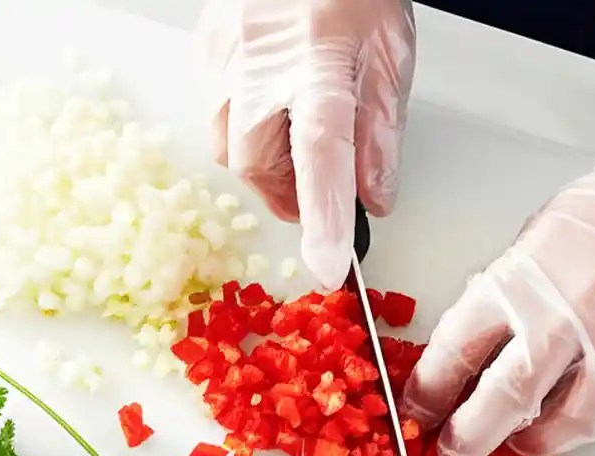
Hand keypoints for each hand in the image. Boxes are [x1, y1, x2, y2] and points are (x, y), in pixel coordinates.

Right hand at [198, 0, 415, 288]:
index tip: (329, 264)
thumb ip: (381, 132)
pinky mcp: (205, 52)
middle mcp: (261, 64)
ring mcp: (224, 58)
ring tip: (296, 142)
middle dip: (288, 193)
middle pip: (258, 162)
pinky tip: (270, 105)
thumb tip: (372, 198)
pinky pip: (217, 113)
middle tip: (318, 197)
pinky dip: (246, 128)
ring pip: (229, 145)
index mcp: (319, 62)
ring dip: (265, 163)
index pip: (322, 154)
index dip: (325, 215)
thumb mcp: (390, 55)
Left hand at [402, 53, 594, 455]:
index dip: (429, 392)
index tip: (418, 411)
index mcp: (522, 281)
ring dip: (539, 441)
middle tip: (456, 450)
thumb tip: (476, 353)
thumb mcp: (536, 241)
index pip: (456, 352)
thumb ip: (506, 298)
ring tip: (523, 438)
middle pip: (503, 403)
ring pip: (571, 427)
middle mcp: (570, 318)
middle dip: (469, 437)